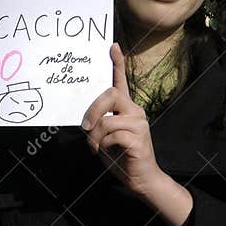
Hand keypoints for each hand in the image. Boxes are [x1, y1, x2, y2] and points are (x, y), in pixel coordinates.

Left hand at [83, 44, 191, 225]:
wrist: (139, 179)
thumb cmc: (120, 156)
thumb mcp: (104, 136)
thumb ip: (99, 122)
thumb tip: (86, 119)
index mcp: (126, 108)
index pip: (121, 81)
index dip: (117, 63)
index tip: (112, 46)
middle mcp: (136, 111)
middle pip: (110, 94)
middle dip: (92, 110)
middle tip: (85, 128)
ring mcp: (139, 123)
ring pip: (107, 120)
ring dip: (95, 137)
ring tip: (98, 148)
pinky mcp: (139, 138)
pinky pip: (112, 134)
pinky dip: (104, 146)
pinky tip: (108, 153)